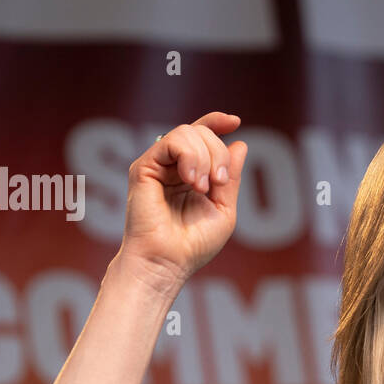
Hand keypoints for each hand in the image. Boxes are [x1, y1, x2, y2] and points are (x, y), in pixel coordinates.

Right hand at [119, 111, 248, 288]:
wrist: (168, 261)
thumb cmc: (192, 245)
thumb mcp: (224, 209)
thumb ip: (231, 178)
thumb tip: (240, 143)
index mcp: (190, 175)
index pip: (201, 136)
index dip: (217, 123)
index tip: (235, 121)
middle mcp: (172, 167)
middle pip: (200, 132)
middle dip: (218, 152)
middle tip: (219, 181)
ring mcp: (157, 166)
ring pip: (187, 132)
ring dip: (205, 156)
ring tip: (203, 186)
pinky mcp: (143, 167)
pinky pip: (171, 141)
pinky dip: (189, 156)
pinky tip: (192, 181)